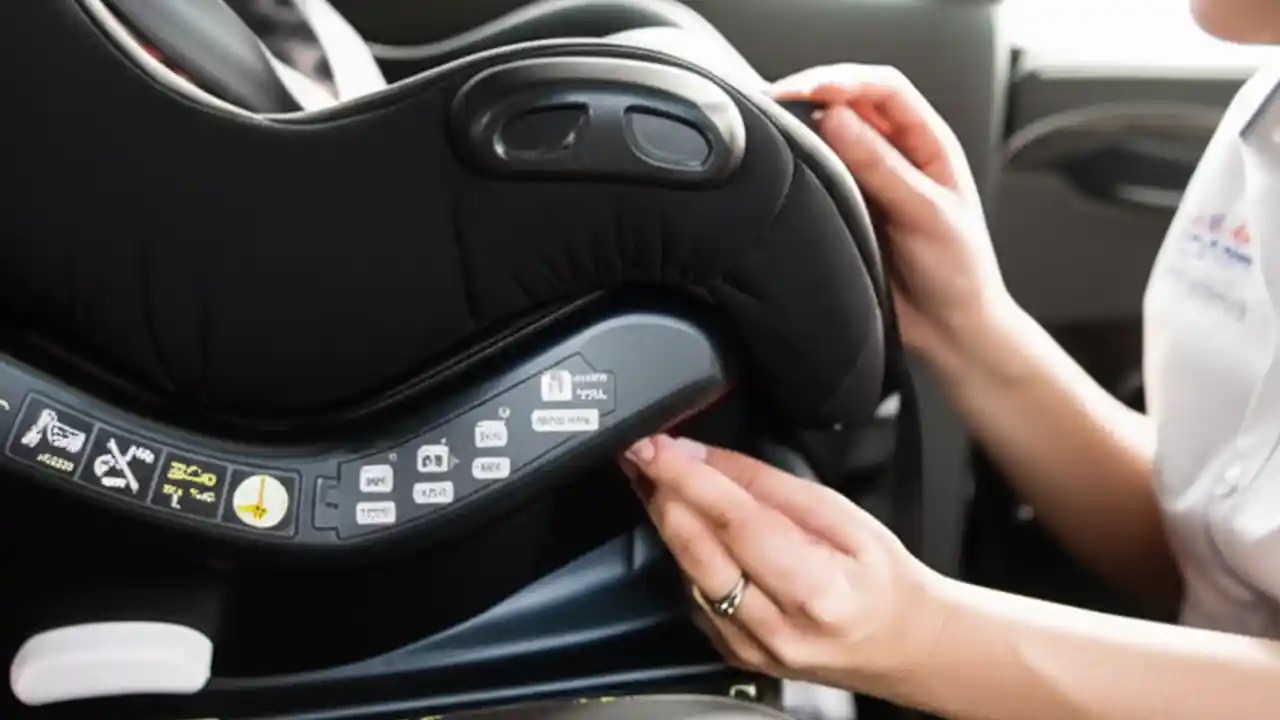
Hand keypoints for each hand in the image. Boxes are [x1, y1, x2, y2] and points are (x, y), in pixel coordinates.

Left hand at [622, 434, 947, 693]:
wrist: (899, 641)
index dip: (688, 480)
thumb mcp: (839, 513)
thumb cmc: (879, 577)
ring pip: (688, 575)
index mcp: (816, 591)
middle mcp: (779, 630)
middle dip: (663, 495)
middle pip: (699, 552)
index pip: (736, 523)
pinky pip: (695, 597)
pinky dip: (685, 556)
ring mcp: (753, 649)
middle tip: (643, 454)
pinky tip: (684, 525)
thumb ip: (766, 485)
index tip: (654, 449)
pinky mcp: (735, 654)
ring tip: (658, 481)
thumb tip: (704, 458)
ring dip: (667, 522)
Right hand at [772, 64, 1012, 361]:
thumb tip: (836, 119)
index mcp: (929, 143)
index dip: (840, 79)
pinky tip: (783, 169)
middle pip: (851, 104)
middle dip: (812, 95)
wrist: (951, 331)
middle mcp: (899, 155)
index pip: (882, 88)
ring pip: (831, 139)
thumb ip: (881, 166)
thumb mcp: (924, 213)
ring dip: (803, 130)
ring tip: (772, 130)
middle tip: (773, 103)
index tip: (801, 89)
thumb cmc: (958, 274)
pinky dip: (800, 166)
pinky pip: (821, 177)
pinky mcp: (851, 210)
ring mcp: (872, 182)